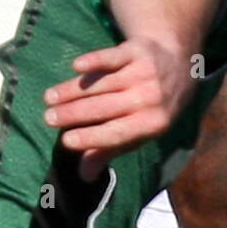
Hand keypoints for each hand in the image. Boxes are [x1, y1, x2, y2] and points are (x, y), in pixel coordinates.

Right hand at [43, 36, 195, 178]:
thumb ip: (109, 149)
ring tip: (49, 98)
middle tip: (48, 118)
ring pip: (102, 84)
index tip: (66, 140)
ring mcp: (144, 73)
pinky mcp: (138, 51)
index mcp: (152, 123)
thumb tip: (84, 176)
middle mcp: (149, 98)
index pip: (117, 133)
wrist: (179, 65)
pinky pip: (113, 57)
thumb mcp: (138, 131)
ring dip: (72, 90)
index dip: (91, 137)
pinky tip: (76, 66)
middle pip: (105, 107)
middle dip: (74, 113)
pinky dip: (96, 60)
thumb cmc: (150, 106)